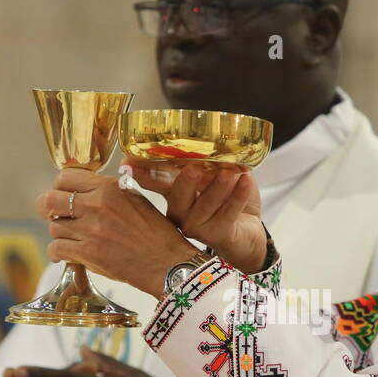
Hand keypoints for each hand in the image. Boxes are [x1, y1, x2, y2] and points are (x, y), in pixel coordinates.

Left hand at [35, 169, 197, 296]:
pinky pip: (56, 249)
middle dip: (48, 208)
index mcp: (109, 188)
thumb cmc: (158, 235)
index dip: (59, 186)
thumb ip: (111, 191)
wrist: (168, 264)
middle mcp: (96, 205)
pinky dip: (57, 253)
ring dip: (59, 233)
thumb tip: (89, 188)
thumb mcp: (137, 200)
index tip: (62, 194)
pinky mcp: (88, 253)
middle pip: (50, 199)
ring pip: (54, 226)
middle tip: (54, 215)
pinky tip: (66, 254)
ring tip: (70, 238)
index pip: (66, 176)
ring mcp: (90, 230)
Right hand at [124, 161, 267, 273]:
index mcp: (176, 191)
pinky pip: (226, 215)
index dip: (142, 171)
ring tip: (231, 173)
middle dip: (185, 181)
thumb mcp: (218, 174)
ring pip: (204, 206)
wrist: (250, 229)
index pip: (155, 179)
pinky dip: (237, 197)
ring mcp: (196, 225)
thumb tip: (212, 141)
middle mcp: (180, 210)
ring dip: (218, 187)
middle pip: (176, 196)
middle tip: (194, 167)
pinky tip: (245, 182)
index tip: (128, 163)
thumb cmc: (229, 199)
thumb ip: (210, 161)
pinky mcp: (216, 235)